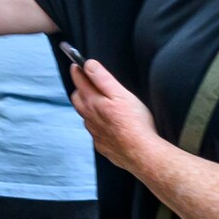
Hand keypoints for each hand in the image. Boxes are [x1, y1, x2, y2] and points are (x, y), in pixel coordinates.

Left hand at [67, 57, 161, 172]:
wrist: (141, 153)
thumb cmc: (135, 123)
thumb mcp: (121, 94)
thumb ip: (103, 79)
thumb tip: (89, 65)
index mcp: (93, 103)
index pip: (80, 82)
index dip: (78, 71)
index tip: (77, 64)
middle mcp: (89, 118)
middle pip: (77, 99)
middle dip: (80, 89)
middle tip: (87, 82)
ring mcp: (95, 133)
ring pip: (85, 116)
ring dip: (88, 108)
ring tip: (98, 102)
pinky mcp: (102, 145)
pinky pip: (95, 132)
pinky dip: (97, 125)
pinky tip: (108, 124)